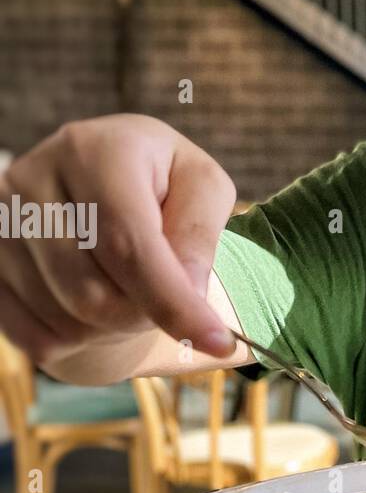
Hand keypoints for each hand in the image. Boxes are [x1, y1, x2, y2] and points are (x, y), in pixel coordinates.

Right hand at [0, 115, 236, 366]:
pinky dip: (78, 340)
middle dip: (145, 315)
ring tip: (128, 288)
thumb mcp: (200, 188)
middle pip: (95, 294)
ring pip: (67, 321)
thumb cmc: (159, 186)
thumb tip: (188, 290)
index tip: (218, 342)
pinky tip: (92, 304)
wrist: (95, 189)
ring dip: (114, 327)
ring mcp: (0, 224)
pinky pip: (36, 338)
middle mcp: (33, 180)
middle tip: (164, 296)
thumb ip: (200, 232)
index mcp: (93, 150)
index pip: (128, 243)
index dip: (173, 301)